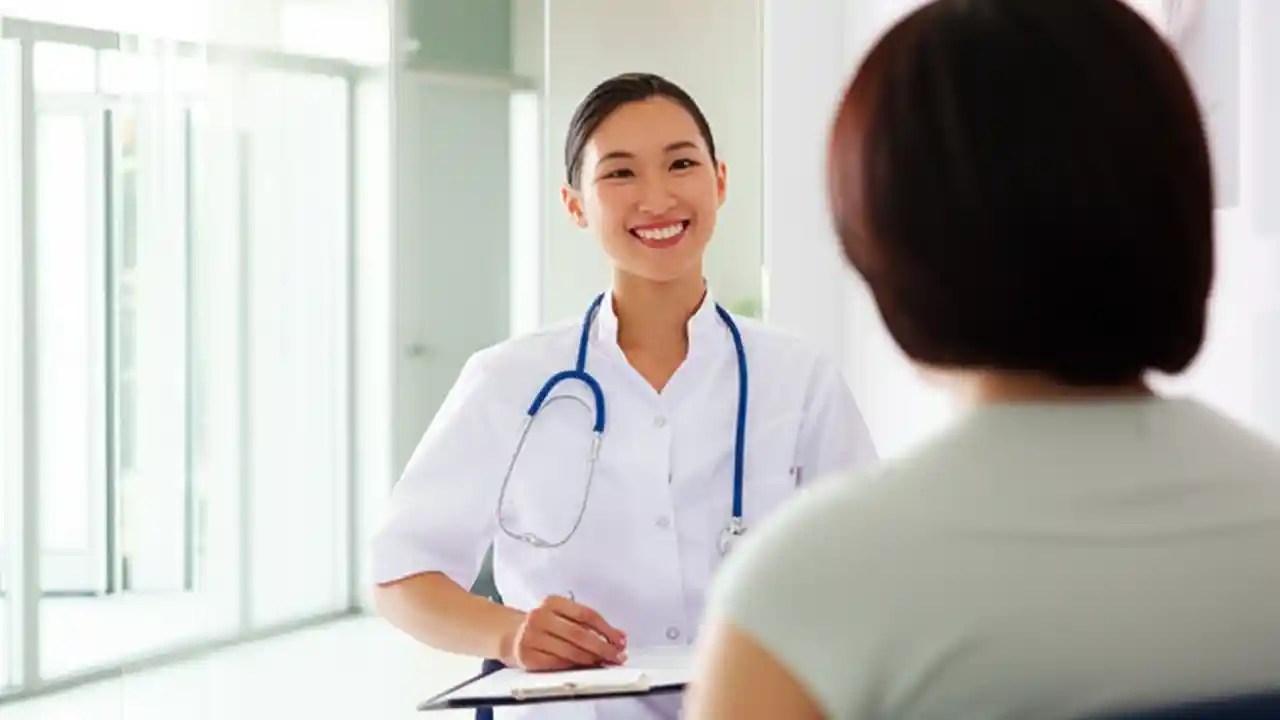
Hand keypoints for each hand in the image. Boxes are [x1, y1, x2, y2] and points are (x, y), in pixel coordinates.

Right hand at [504, 595, 627, 670]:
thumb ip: (587, 624)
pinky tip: (585, 667)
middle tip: (618, 656)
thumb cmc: (543, 624)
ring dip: (591, 659)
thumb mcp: (561, 615)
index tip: (621, 640)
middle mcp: (540, 617)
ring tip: (605, 663)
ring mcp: (531, 637)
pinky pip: (557, 663)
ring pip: (569, 651)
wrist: (510, 634)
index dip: (607, 629)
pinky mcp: (527, 656)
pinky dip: (574, 667)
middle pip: (579, 634)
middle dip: (603, 647)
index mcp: (552, 602)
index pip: (586, 614)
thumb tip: (619, 636)